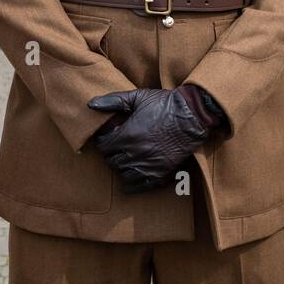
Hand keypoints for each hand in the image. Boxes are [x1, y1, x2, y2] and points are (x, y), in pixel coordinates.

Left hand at [87, 86, 225, 193]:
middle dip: (111, 154)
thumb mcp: (138, 97)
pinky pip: (140, 186)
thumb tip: (91, 104)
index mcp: (127, 135)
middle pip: (112, 162)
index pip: (103, 147)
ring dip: (122, 168)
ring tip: (125, 160)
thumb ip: (113, 100)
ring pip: (124, 174)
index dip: (103, 142)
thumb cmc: (164, 104)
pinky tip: (130, 180)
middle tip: (116, 148)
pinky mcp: (161, 173)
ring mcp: (148, 165)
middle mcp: (135, 153)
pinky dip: (132, 185)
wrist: (192, 115)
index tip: (108, 138)